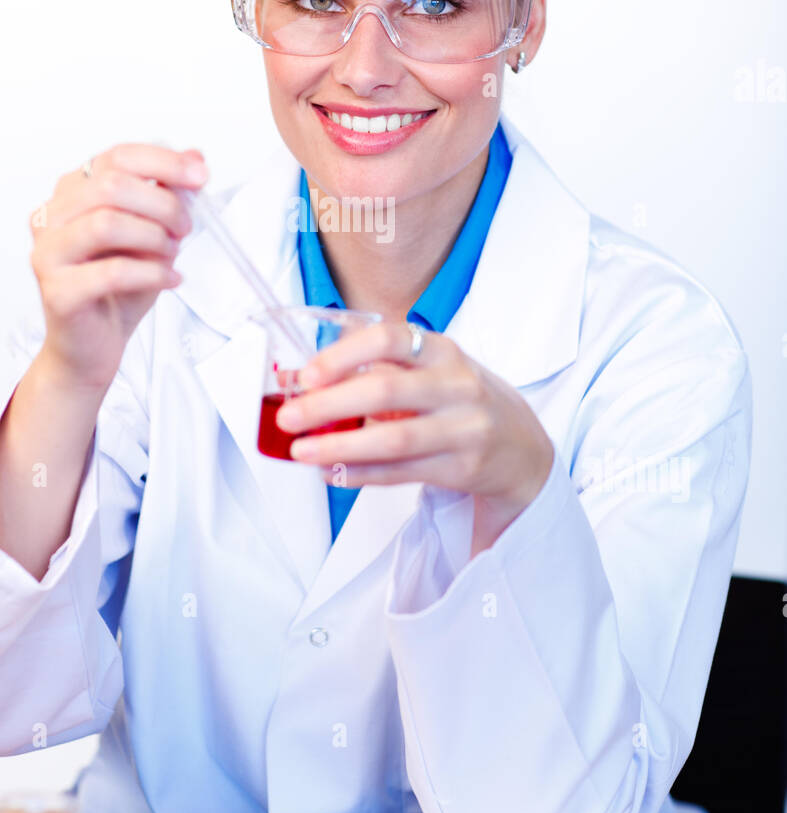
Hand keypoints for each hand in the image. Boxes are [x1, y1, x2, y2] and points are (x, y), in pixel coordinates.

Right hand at [30, 142, 207, 390]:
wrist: (92, 345)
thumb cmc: (119, 288)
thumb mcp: (153, 232)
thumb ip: (169, 193)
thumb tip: (195, 157)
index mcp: (72, 192)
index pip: (118, 157)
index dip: (164, 162)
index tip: (200, 176)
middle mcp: (52, 216)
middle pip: (111, 186)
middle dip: (162, 204)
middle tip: (185, 228)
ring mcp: (48, 253)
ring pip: (106, 223)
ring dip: (154, 237)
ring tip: (173, 254)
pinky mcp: (57, 291)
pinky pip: (112, 272)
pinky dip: (152, 273)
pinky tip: (170, 278)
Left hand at [275, 320, 554, 553]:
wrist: (522, 447)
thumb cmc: (460, 400)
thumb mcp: (432, 369)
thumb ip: (377, 368)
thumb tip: (299, 378)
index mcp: (442, 350)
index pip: (389, 339)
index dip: (344, 355)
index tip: (306, 374)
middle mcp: (457, 385)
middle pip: (385, 391)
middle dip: (329, 405)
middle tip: (289, 416)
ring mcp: (464, 428)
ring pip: (393, 440)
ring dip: (340, 446)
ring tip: (302, 450)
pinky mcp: (463, 468)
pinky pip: (402, 473)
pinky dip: (361, 474)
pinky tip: (332, 472)